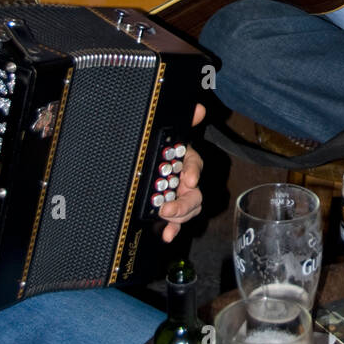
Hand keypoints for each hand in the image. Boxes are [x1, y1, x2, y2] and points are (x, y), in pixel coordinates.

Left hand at [158, 104, 205, 242]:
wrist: (143, 169)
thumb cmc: (163, 152)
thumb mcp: (171, 137)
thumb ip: (186, 121)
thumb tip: (199, 108)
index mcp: (185, 162)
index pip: (194, 165)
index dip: (192, 172)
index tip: (187, 178)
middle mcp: (185, 182)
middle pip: (194, 195)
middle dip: (183, 203)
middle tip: (169, 208)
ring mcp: (178, 198)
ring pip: (188, 210)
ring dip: (178, 217)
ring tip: (165, 218)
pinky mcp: (170, 212)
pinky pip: (175, 223)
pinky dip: (172, 229)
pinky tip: (166, 235)